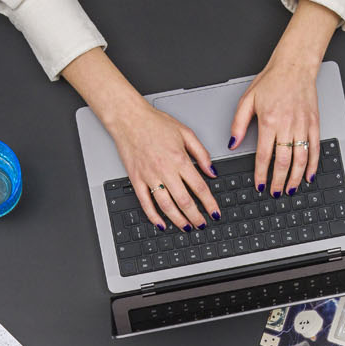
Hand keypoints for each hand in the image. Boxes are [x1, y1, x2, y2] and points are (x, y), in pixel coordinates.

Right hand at [105, 98, 220, 230]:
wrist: (129, 119)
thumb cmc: (155, 122)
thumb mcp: (185, 132)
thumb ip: (201, 153)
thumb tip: (212, 171)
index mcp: (180, 159)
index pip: (199, 187)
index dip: (209, 204)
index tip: (215, 213)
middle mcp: (165, 170)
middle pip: (184, 201)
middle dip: (196, 217)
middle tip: (202, 225)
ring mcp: (150, 177)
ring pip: (166, 206)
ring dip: (178, 220)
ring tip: (186, 227)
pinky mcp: (136, 179)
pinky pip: (145, 203)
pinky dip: (153, 216)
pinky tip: (161, 224)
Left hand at [229, 54, 321, 197]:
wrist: (295, 66)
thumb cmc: (272, 80)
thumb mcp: (247, 100)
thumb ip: (238, 124)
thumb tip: (232, 143)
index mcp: (269, 121)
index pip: (263, 155)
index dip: (261, 174)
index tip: (260, 184)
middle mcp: (287, 125)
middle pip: (282, 161)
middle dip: (278, 181)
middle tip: (275, 193)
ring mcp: (302, 125)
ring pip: (300, 159)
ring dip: (295, 178)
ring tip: (290, 189)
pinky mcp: (314, 123)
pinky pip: (314, 149)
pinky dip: (313, 165)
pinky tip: (308, 175)